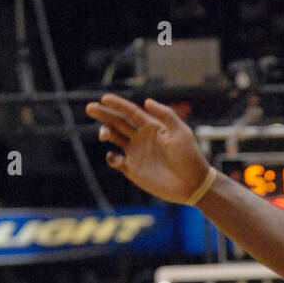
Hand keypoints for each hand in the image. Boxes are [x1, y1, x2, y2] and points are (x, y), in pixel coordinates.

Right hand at [85, 93, 212, 203]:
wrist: (193, 184)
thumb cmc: (190, 157)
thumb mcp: (181, 132)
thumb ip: (165, 115)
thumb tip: (146, 101)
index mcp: (151, 126)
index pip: (130, 111)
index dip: (117, 104)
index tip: (105, 99)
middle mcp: (141, 137)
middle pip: (117, 122)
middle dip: (103, 114)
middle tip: (90, 108)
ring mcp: (136, 153)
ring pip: (114, 138)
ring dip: (105, 133)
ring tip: (104, 134)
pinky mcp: (133, 169)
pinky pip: (116, 160)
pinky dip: (111, 157)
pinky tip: (116, 156)